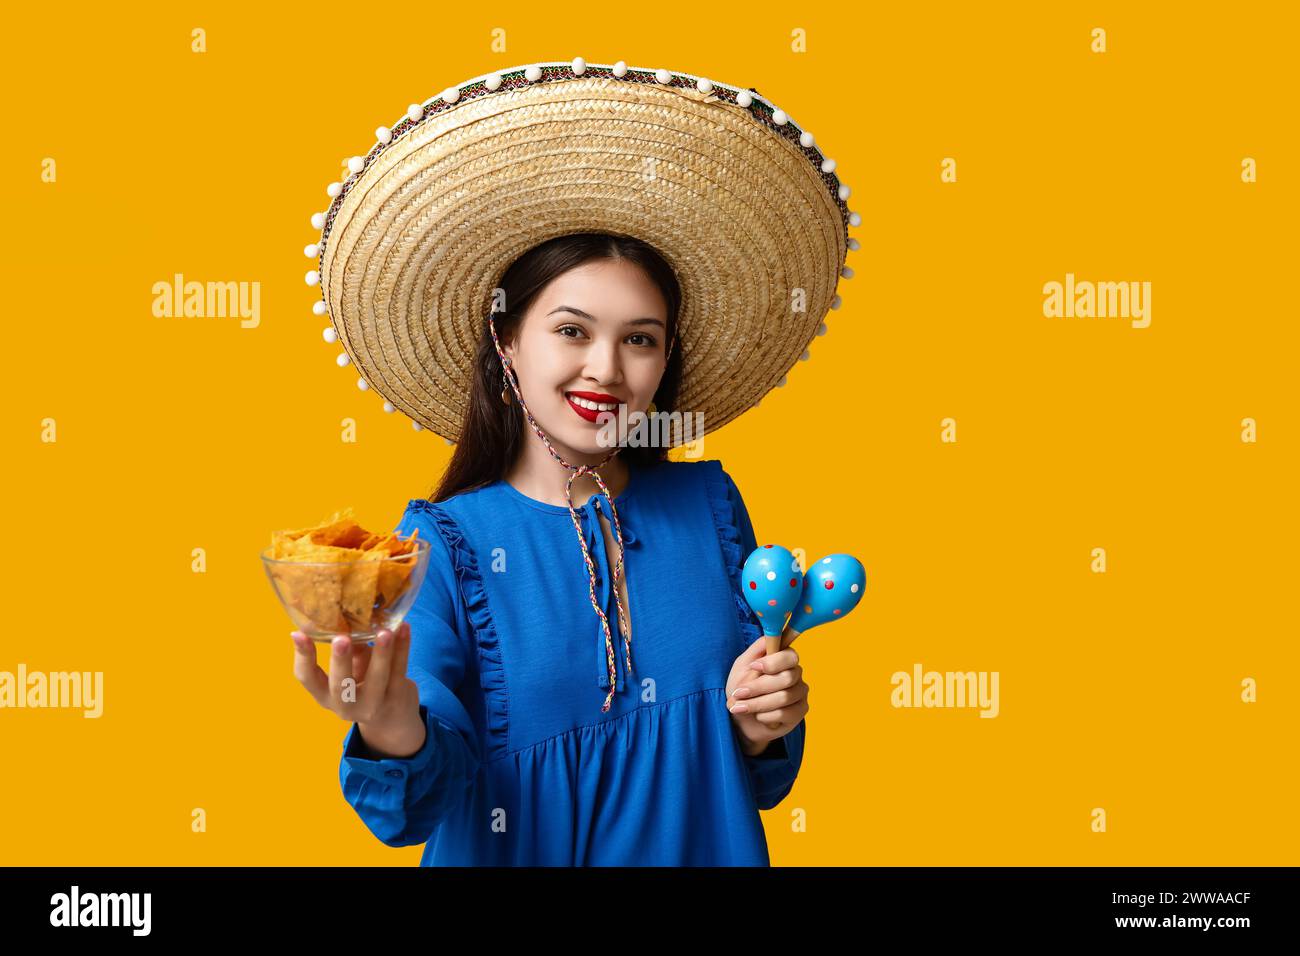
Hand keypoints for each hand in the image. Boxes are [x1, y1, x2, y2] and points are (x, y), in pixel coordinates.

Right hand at [291, 620, 424, 758]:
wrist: (392, 717)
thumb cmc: (364, 683)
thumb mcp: (350, 669)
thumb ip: (349, 648)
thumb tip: (349, 616)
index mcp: (325, 696)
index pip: (307, 678)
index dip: (302, 657)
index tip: (298, 633)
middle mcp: (346, 705)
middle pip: (341, 686)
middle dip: (341, 661)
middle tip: (341, 639)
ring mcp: (373, 704)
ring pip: (377, 678)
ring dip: (381, 653)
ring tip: (384, 631)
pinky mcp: (396, 697)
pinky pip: (400, 670)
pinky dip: (403, 647)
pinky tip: (404, 628)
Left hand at [725, 634, 809, 756]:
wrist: (740, 716)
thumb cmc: (742, 687)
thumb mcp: (742, 667)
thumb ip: (757, 651)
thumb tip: (771, 637)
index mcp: (784, 658)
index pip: (789, 656)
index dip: (773, 662)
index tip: (754, 666)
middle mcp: (796, 674)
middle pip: (786, 679)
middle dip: (758, 687)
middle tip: (738, 693)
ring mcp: (800, 694)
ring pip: (784, 698)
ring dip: (757, 703)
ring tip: (739, 707)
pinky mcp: (799, 713)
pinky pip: (785, 714)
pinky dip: (765, 716)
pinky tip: (757, 716)